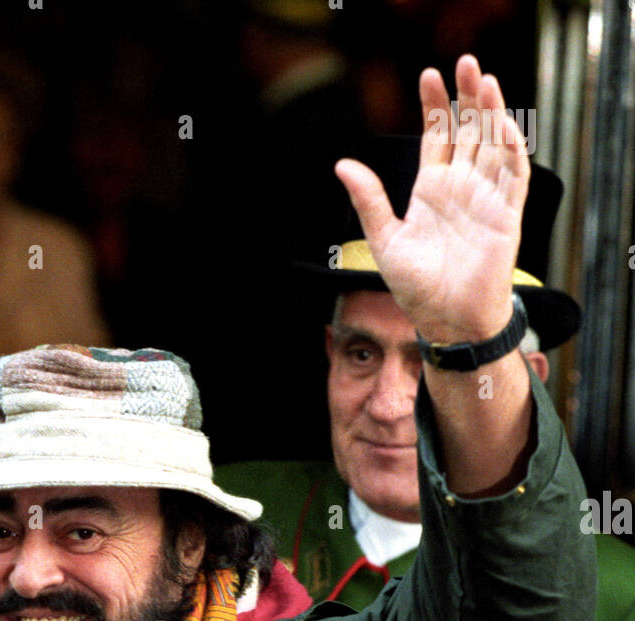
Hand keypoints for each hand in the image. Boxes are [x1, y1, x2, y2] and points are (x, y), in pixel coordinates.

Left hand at [335, 54, 528, 344]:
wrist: (445, 322)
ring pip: (493, 143)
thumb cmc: (416, 288)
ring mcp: (486, 199)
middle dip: (468, 96)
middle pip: (469, 129)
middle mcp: (462, 188)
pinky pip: (514, 175)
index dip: (435, 105)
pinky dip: (511, 149)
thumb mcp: (384, 239)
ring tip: (483, 78)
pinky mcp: (506, 216)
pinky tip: (501, 124)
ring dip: (491, 111)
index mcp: (433, 189)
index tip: (427, 75)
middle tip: (464, 62)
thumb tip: (341, 164)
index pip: (438, 135)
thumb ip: (368, 200)